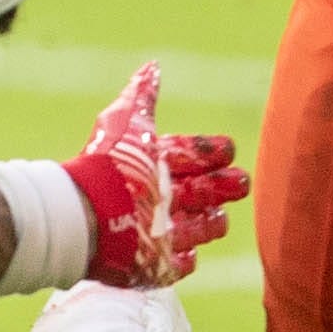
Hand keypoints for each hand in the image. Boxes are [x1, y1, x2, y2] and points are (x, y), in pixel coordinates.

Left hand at [60, 61, 248, 287]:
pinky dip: (185, 260)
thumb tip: (152, 66)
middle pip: (197, 193)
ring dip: (210, 223)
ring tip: (222, 217)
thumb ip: (143, 97)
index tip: (229, 149)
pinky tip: (194, 255)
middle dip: (221, 186)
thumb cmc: (112, 166)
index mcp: (152, 166)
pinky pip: (174, 264)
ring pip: (192, 229)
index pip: (187, 157)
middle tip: (243, 181)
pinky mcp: (153, 264)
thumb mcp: (129, 124)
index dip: (208, 152)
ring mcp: (156, 233)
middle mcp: (155, 199)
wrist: (89, 214)